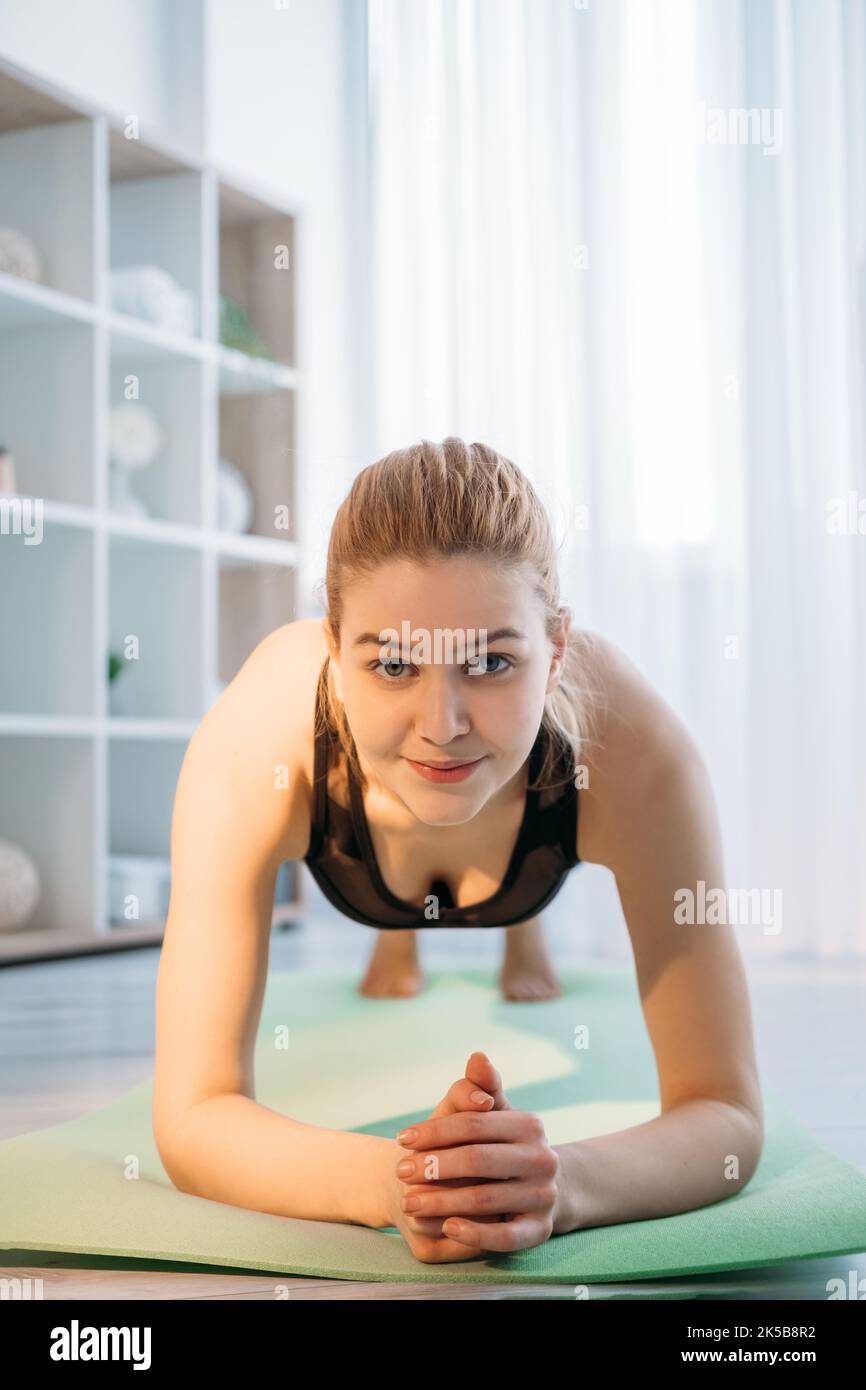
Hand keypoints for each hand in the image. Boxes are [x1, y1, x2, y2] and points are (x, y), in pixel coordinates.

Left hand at [393, 1051, 562, 1254]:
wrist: (539, 1188)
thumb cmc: (501, 1144)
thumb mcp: (493, 1113)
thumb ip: (481, 1087)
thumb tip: (477, 1057)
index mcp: (529, 1125)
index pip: (474, 1123)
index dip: (435, 1130)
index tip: (401, 1138)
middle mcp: (543, 1159)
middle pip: (479, 1160)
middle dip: (435, 1166)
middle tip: (400, 1172)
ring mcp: (544, 1196)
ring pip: (486, 1200)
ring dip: (442, 1202)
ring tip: (408, 1202)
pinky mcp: (540, 1231)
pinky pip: (505, 1237)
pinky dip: (476, 1234)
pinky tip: (448, 1227)